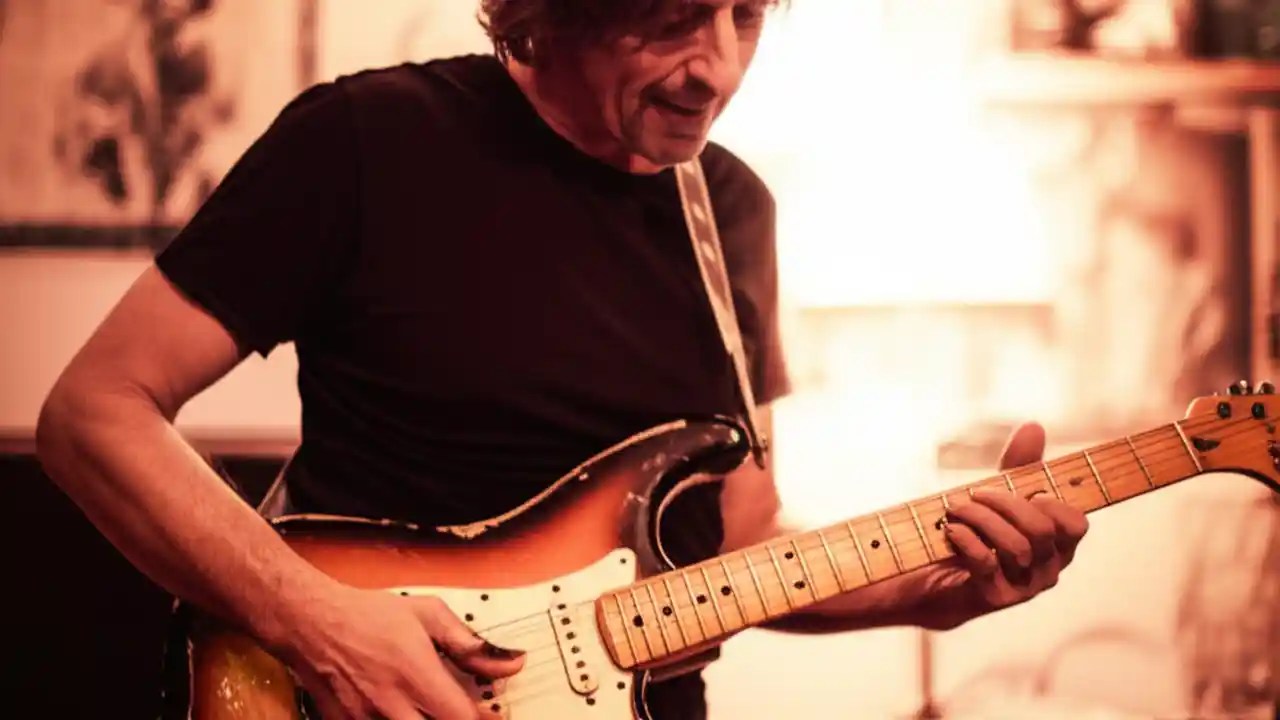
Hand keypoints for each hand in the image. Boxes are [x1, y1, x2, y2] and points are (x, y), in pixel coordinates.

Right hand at [277, 586, 525, 718]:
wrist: (311, 624)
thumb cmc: (371, 615)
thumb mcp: (428, 615)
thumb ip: (472, 644)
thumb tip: (513, 663)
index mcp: (416, 674)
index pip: (461, 717)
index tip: (492, 715)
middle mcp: (391, 704)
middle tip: (462, 713)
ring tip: (432, 710)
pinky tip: (407, 713)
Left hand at [915, 422, 1089, 628]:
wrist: (934, 579)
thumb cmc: (976, 533)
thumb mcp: (999, 495)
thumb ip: (1019, 464)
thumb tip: (1034, 426)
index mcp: (1057, 545)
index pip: (1076, 523)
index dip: (1051, 502)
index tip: (1023, 491)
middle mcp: (1047, 569)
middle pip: (1042, 530)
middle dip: (1006, 503)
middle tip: (977, 494)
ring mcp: (1022, 587)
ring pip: (1017, 547)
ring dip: (982, 519)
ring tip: (956, 508)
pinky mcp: (992, 598)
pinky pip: (987, 564)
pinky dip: (967, 540)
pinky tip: (950, 529)